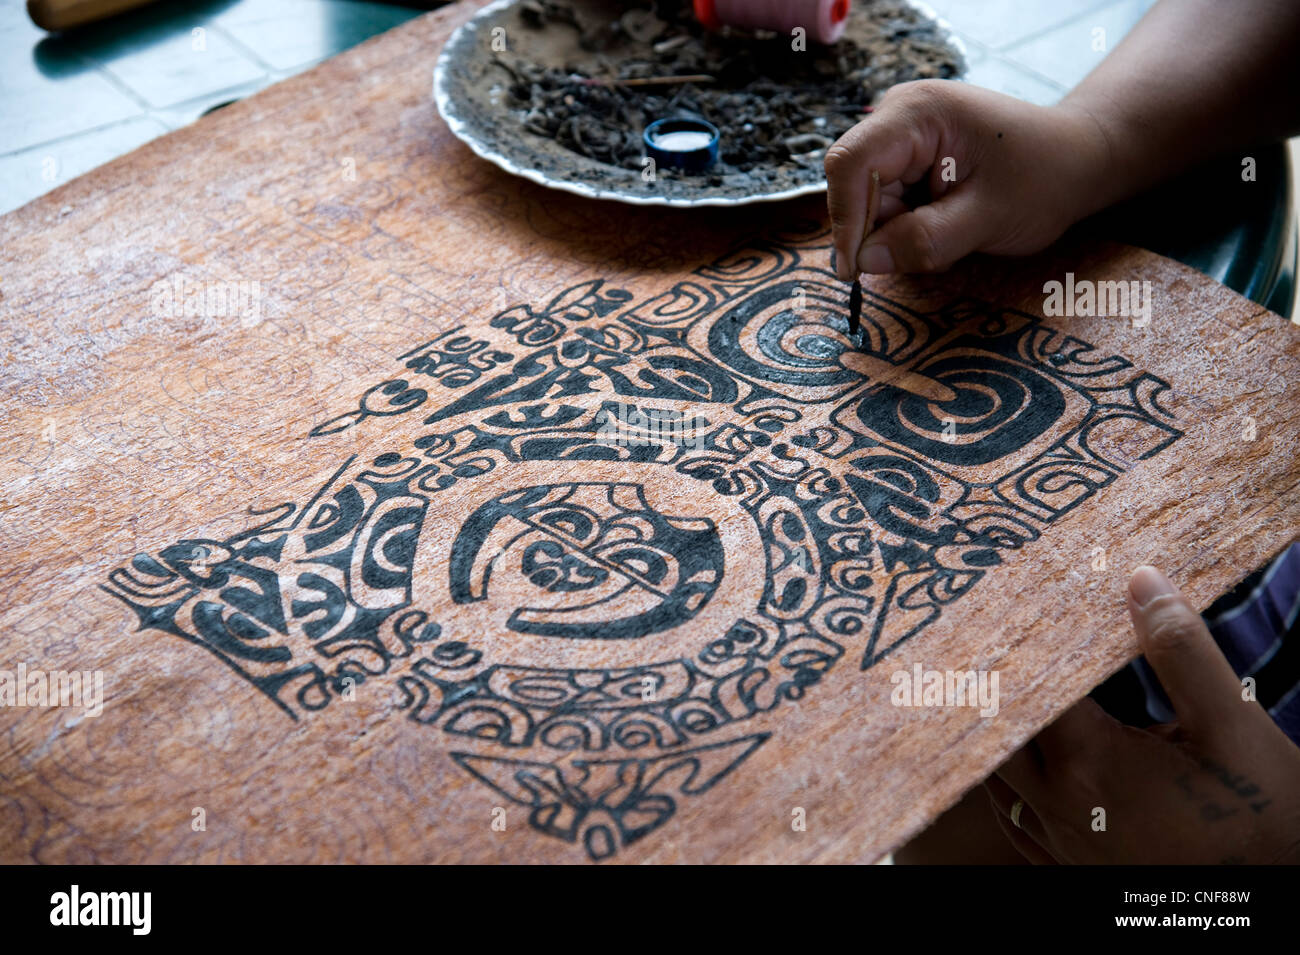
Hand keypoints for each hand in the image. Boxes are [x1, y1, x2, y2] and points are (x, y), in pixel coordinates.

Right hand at [823, 80, 1110, 278]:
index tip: (854, 272)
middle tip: (928, 252)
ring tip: (952, 233)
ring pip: (867, 198)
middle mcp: (900, 113)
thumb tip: (864, 262)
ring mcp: (902, 133)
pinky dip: (907, 225)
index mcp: (919, 112)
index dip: (845, 219)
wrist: (1078, 159)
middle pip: (854, 183)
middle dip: (880, 228)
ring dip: (897, 231)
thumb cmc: (1045, 178)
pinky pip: (885, 200)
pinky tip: (946, 223)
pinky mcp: (908, 154)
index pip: (851, 164)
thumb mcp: (988, 218)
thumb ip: (924, 240)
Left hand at [985, 565, 1299, 863]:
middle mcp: (1060, 808)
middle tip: (1000, 644)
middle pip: (993, 734)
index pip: (1027, 688)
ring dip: (997, 736)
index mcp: (1090, 765)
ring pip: (994, 780)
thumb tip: (1141, 581)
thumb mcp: (1232, 724)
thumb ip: (1182, 650)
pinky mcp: (1070, 869)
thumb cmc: (1266, 815)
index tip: (1019, 608)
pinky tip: (1025, 756)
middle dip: (996, 687)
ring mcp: (1060, 846)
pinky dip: (1007, 784)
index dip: (1022, 645)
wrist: (1284, 893)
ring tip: (1010, 691)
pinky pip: (1012, 821)